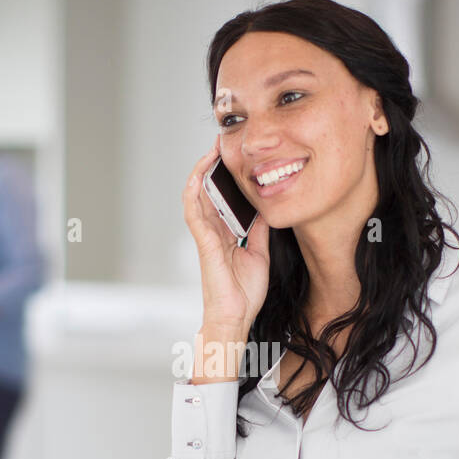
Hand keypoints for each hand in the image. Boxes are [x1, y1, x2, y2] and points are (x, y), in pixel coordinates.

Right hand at [184, 135, 270, 332]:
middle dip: (212, 165)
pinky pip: (193, 212)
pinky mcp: (203, 243)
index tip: (235, 155)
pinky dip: (194, 191)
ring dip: (201, 170)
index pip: (221, 197)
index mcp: (223, 234)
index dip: (225, 175)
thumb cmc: (243, 293)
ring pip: (196, 195)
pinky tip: (199, 173)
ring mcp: (205, 236)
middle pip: (207, 190)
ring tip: (211, 149)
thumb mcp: (260, 253)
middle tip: (223, 141)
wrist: (236, 317)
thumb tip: (265, 210)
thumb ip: (259, 230)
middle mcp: (211, 231)